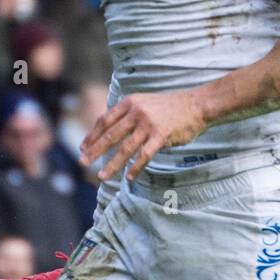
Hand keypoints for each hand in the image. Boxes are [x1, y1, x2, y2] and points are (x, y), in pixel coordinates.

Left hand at [79, 90, 208, 181]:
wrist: (196, 104)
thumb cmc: (170, 105)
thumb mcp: (145, 102)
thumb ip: (128, 112)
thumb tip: (108, 128)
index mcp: (130, 102)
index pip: (105, 120)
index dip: (92, 135)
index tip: (83, 146)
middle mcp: (137, 112)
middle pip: (110, 134)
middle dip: (95, 150)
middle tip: (82, 162)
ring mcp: (149, 124)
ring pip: (125, 148)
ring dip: (112, 164)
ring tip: (101, 175)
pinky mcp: (161, 136)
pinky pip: (144, 155)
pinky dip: (135, 168)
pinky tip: (129, 177)